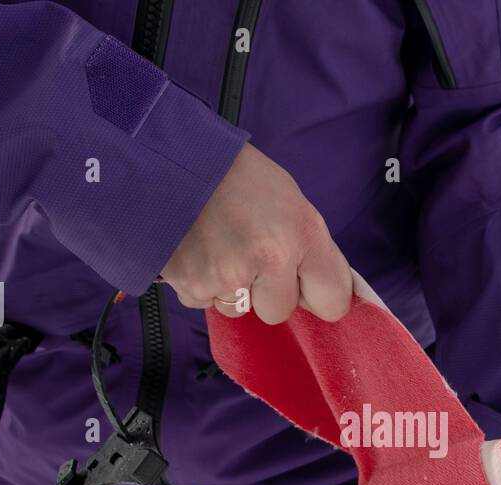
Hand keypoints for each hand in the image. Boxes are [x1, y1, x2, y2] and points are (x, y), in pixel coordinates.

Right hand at [162, 143, 352, 324]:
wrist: (166, 156)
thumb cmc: (233, 175)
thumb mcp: (287, 200)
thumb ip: (308, 249)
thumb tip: (314, 296)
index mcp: (303, 233)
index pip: (333, 300)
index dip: (319, 295)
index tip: (307, 288)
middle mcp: (271, 260)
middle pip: (279, 311)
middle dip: (265, 290)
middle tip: (246, 250)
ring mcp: (230, 277)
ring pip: (238, 310)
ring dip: (229, 288)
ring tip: (215, 244)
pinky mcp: (193, 286)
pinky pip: (204, 301)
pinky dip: (199, 281)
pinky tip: (193, 249)